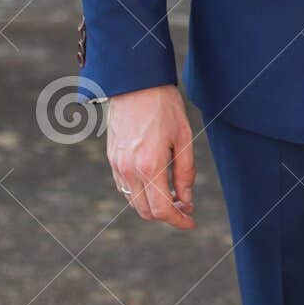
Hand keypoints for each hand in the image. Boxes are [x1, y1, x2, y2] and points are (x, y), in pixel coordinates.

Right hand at [106, 84, 195, 229]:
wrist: (135, 82)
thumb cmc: (164, 106)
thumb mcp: (184, 137)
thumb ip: (185, 171)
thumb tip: (186, 200)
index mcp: (149, 166)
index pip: (162, 209)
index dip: (178, 221)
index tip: (191, 221)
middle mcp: (129, 170)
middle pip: (146, 211)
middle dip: (167, 214)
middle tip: (185, 206)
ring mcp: (117, 165)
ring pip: (133, 201)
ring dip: (153, 205)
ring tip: (173, 193)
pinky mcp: (112, 158)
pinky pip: (125, 187)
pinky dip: (140, 193)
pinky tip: (156, 181)